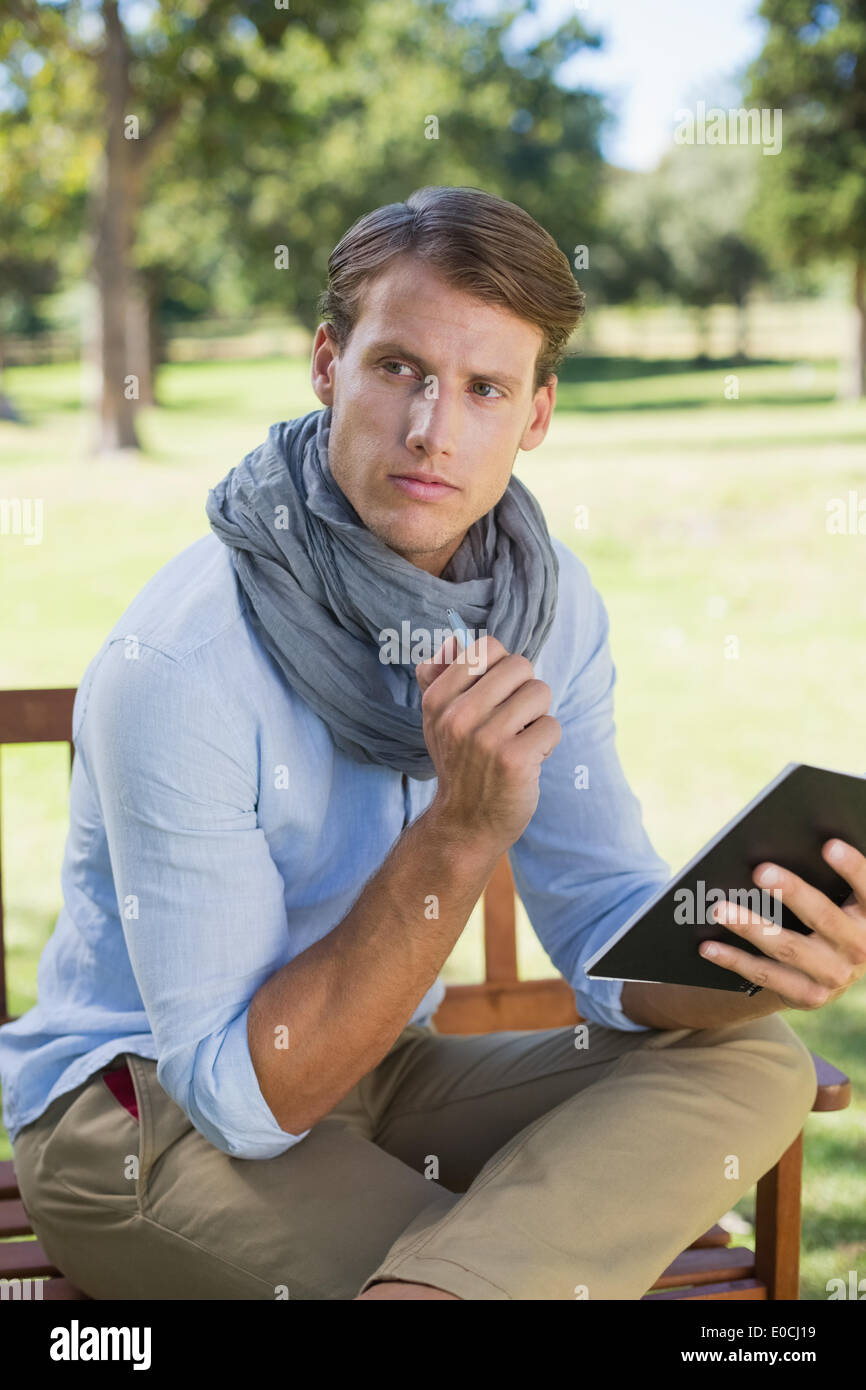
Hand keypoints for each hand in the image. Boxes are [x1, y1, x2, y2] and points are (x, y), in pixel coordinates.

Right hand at [415, 633, 560, 850]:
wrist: (465, 824)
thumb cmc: (459, 764)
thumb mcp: (437, 720)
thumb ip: (439, 676)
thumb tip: (455, 640)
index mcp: (438, 698)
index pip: (487, 647)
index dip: (502, 668)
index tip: (495, 695)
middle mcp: (458, 715)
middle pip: (520, 665)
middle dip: (525, 691)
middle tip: (512, 721)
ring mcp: (486, 738)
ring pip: (540, 692)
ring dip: (537, 717)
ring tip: (519, 740)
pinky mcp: (515, 760)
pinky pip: (552, 726)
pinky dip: (547, 743)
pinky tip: (528, 760)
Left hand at [698, 838, 865, 1010]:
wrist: (835, 973)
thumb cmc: (834, 917)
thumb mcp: (845, 900)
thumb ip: (832, 878)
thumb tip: (798, 841)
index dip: (852, 868)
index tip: (829, 845)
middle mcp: (858, 948)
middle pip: (823, 917)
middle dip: (792, 893)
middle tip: (760, 872)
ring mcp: (833, 975)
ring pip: (788, 947)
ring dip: (751, 926)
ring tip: (720, 908)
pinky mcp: (808, 995)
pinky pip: (765, 975)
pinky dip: (734, 960)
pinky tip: (708, 945)